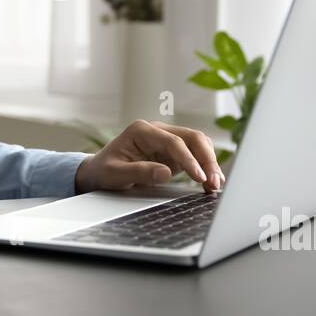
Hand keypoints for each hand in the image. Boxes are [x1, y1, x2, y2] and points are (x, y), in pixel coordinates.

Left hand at [74, 120, 223, 194]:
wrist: (98, 172)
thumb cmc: (104, 171)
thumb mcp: (115, 174)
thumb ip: (139, 172)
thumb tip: (166, 173)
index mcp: (142, 130)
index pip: (173, 142)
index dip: (189, 159)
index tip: (199, 177)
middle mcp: (158, 130)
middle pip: (192, 137)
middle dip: (206, 159)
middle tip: (214, 182)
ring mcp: (167, 139)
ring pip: (198, 144)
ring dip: (210, 162)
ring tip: (216, 185)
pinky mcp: (173, 152)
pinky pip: (195, 155)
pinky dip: (205, 166)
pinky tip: (211, 182)